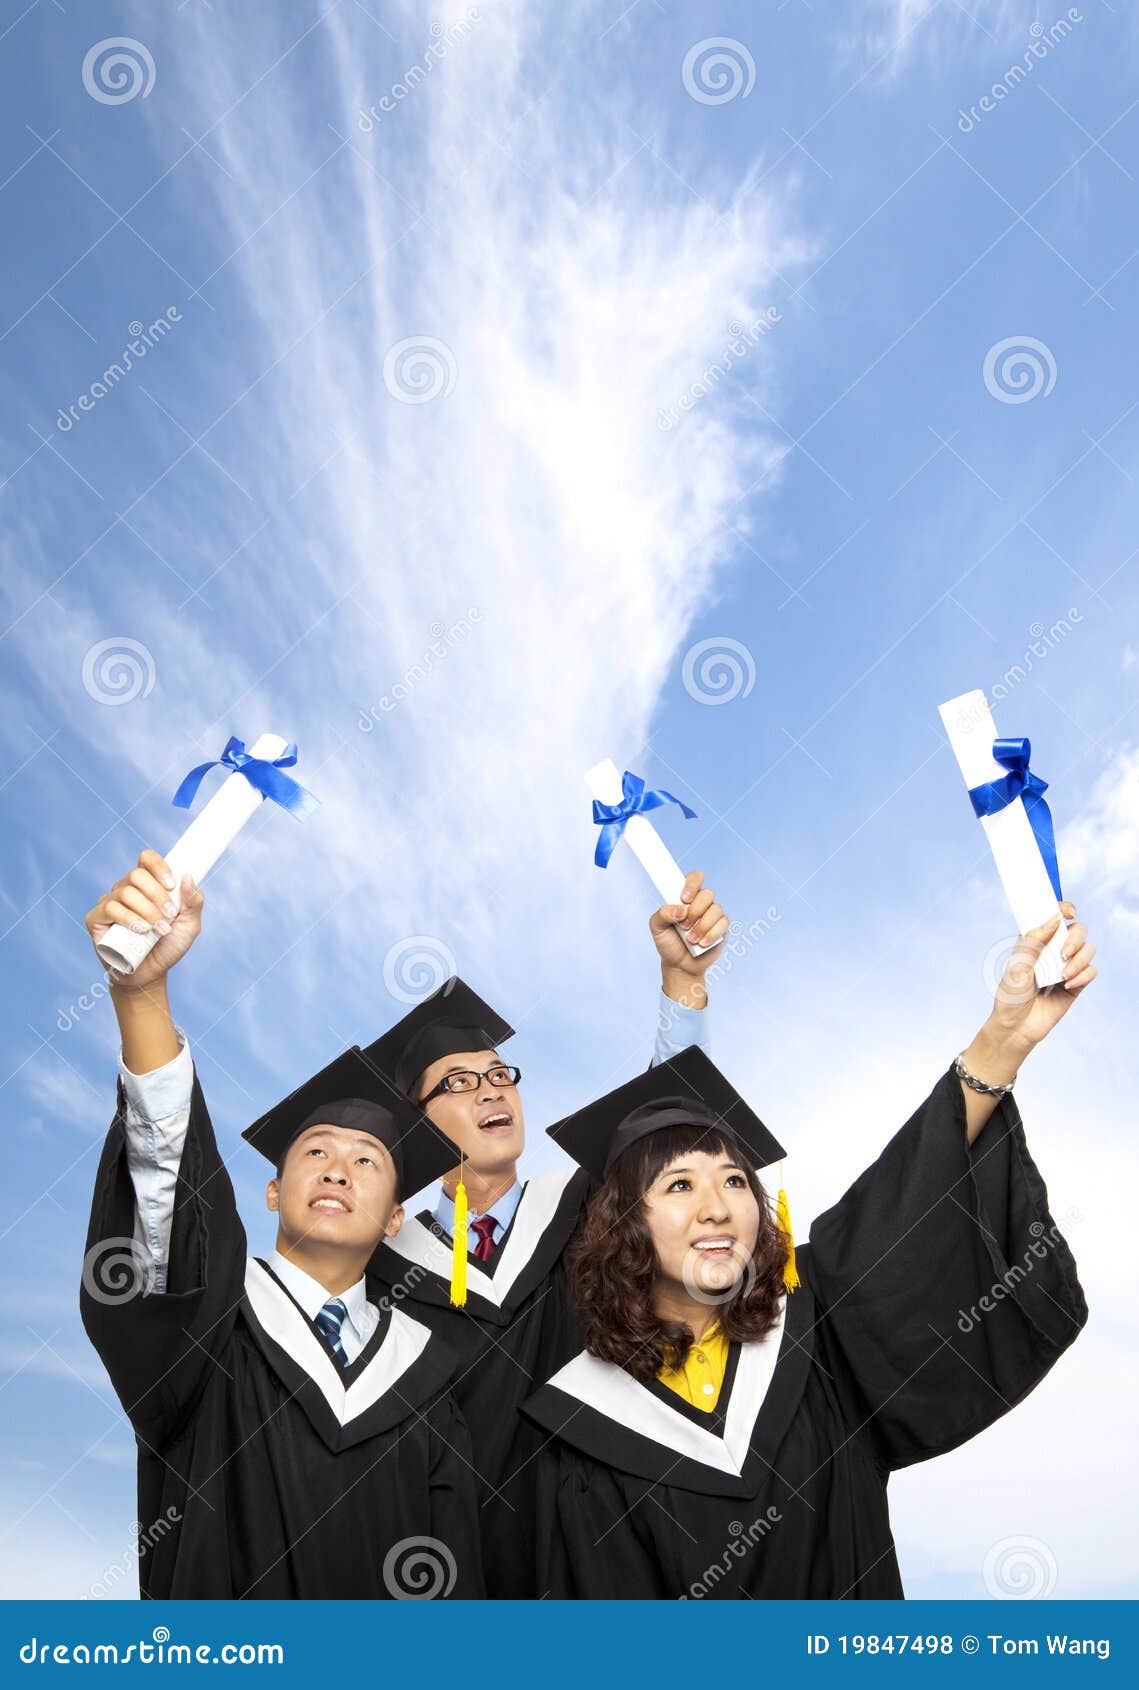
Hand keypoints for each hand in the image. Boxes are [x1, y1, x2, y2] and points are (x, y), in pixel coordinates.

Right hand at [86, 849, 204, 992]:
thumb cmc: (168, 946)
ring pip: (125, 892)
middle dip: (157, 895)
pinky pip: (110, 908)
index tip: (172, 885)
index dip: (158, 867)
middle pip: (136, 875)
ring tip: (160, 930)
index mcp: (147, 884)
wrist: (150, 973)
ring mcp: (109, 903)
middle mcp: (126, 889)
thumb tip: (188, 876)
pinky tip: (141, 930)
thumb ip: (194, 902)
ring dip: (147, 911)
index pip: (147, 859)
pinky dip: (129, 918)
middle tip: (170, 915)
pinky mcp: (96, 919)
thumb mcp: (189, 925)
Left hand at [650, 869, 728, 998]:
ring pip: (716, 909)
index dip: (692, 884)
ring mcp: (713, 915)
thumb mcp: (657, 927)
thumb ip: (663, 913)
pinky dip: (711, 934)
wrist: (679, 965)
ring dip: (702, 926)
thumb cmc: (668, 942)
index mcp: (685, 897)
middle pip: (707, 893)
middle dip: (695, 910)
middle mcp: (701, 903)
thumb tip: (680, 909)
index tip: (683, 898)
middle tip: (684, 925)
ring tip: (690, 939)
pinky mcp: (723, 928)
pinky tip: (701, 943)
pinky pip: (723, 924)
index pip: (695, 877)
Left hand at [986, 900, 1097, 1061]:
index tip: (1067, 912)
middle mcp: (1053, 950)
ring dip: (1079, 959)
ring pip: (1088, 950)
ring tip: (1064, 975)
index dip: (1064, 908)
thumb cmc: (1011, 994)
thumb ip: (1033, 940)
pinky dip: (1083, 975)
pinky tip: (1068, 985)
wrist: (1016, 1026)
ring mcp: (1066, 966)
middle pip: (1078, 931)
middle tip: (1064, 953)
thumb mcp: (1017, 964)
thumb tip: (1053, 919)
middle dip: (1075, 938)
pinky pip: (1091, 971)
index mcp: (1036, 940)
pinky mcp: (1076, 983)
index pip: (1054, 917)